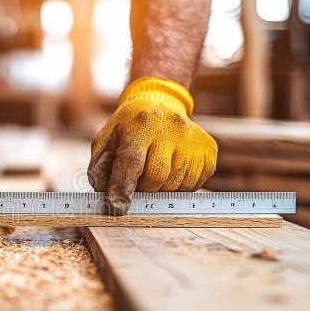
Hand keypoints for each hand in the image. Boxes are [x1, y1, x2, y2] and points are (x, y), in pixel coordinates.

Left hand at [88, 77, 216, 214]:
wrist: (161, 103)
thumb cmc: (128, 129)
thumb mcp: (107, 139)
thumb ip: (100, 168)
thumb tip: (108, 198)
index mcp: (141, 123)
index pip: (132, 160)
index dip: (123, 187)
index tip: (117, 207)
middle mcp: (172, 129)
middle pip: (157, 177)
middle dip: (144, 189)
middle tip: (138, 185)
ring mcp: (193, 139)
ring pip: (177, 185)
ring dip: (162, 190)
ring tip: (155, 174)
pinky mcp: (208, 150)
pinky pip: (195, 185)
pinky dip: (180, 188)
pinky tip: (173, 172)